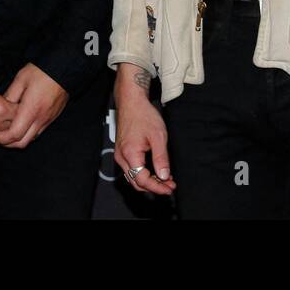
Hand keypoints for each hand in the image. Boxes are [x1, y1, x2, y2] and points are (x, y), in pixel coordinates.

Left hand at [0, 63, 68, 148]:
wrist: (64, 69)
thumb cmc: (41, 72)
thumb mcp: (21, 79)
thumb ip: (10, 95)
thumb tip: (0, 108)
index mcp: (31, 109)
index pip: (14, 134)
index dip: (2, 138)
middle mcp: (40, 119)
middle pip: (22, 143)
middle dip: (8, 142)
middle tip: (0, 133)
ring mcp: (47, 120)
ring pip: (31, 139)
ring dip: (19, 138)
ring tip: (10, 127)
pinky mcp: (52, 118)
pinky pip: (38, 132)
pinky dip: (28, 133)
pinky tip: (23, 122)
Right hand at [111, 63, 175, 195]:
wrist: (131, 101)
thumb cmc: (143, 115)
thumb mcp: (158, 136)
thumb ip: (161, 159)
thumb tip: (164, 176)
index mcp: (129, 154)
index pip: (142, 180)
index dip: (157, 187)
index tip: (169, 188)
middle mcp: (121, 157)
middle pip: (136, 182)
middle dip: (153, 187)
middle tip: (169, 186)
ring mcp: (120, 154)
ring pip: (132, 177)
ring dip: (148, 181)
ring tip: (165, 179)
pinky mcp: (121, 151)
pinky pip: (131, 169)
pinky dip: (143, 173)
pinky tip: (155, 171)